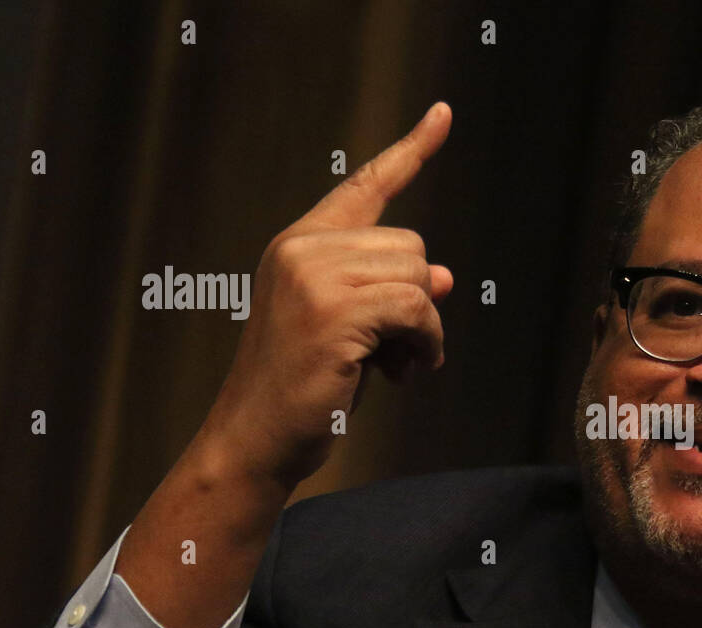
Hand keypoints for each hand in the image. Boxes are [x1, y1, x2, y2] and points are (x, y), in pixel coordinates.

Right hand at [203, 101, 454, 489]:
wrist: (256, 439)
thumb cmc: (303, 389)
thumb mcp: (354, 330)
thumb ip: (390, 293)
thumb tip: (446, 276)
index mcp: (301, 243)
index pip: (365, 185)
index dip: (412, 149)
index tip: (444, 113)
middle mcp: (303, 248)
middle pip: (411, 244)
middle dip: (418, 299)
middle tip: (397, 349)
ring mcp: (314, 276)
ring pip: (418, 276)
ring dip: (424, 329)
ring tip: (397, 364)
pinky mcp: (333, 312)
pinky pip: (417, 308)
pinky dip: (425, 344)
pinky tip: (403, 373)